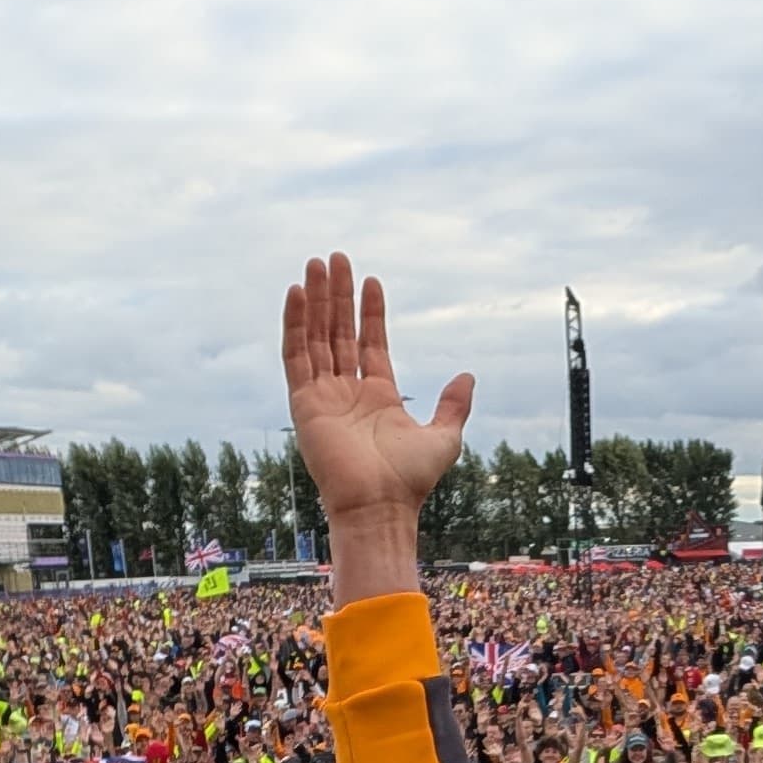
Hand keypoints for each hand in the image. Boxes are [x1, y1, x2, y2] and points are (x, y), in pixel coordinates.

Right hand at [283, 253, 472, 529]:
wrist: (380, 505)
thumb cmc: (410, 480)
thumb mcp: (445, 437)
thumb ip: (454, 405)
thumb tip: (467, 375)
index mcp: (378, 397)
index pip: (371, 343)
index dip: (371, 312)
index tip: (371, 280)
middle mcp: (347, 393)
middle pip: (339, 332)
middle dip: (338, 295)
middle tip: (336, 258)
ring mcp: (323, 396)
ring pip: (316, 336)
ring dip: (316, 300)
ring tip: (317, 264)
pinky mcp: (303, 403)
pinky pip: (295, 355)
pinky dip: (295, 323)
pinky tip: (299, 293)